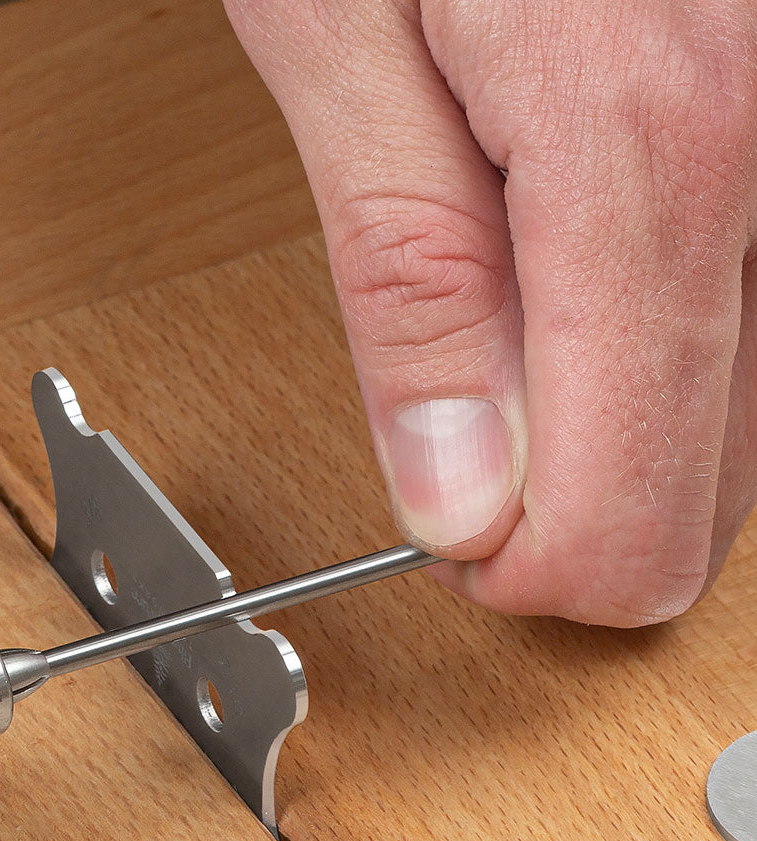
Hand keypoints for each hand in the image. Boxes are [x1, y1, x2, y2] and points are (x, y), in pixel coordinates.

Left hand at [225, 0, 756, 623]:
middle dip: (577, 508)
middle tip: (467, 465)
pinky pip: (752, 314)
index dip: (527, 572)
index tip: (451, 546)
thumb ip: (415, 287)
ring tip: (508, 365)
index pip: (627, 516)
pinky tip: (582, 299)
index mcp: (651, 148)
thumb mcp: (342, 44)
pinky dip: (665, 348)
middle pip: (710, 485)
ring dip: (622, 430)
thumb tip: (457, 495)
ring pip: (747, 411)